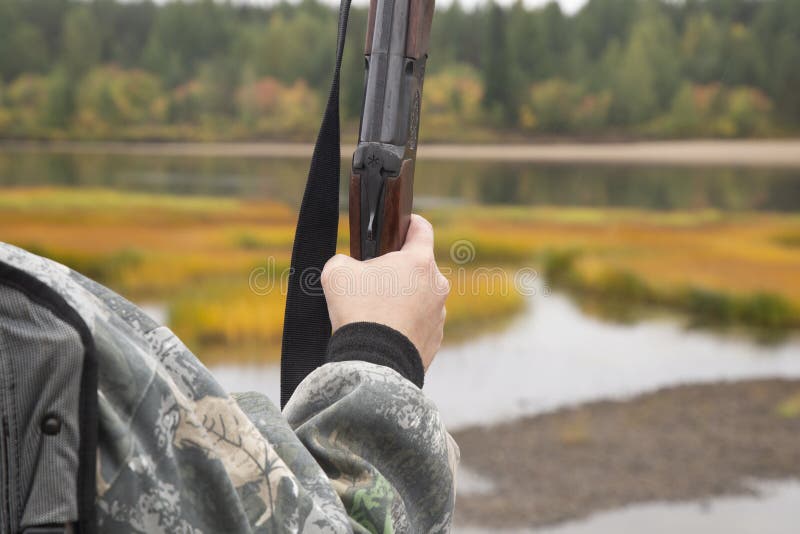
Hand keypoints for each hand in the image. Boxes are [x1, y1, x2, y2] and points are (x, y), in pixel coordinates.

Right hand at [321, 214, 449, 369]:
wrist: (373, 363)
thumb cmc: (359, 312)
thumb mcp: (337, 273)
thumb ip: (346, 260)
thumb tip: (350, 268)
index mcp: (419, 262)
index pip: (422, 229)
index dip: (410, 223)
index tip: (402, 226)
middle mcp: (437, 286)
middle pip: (418, 268)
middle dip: (398, 272)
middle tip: (372, 283)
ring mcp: (439, 315)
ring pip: (420, 298)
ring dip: (403, 301)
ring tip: (376, 315)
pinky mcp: (435, 340)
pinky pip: (419, 325)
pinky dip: (404, 326)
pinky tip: (384, 334)